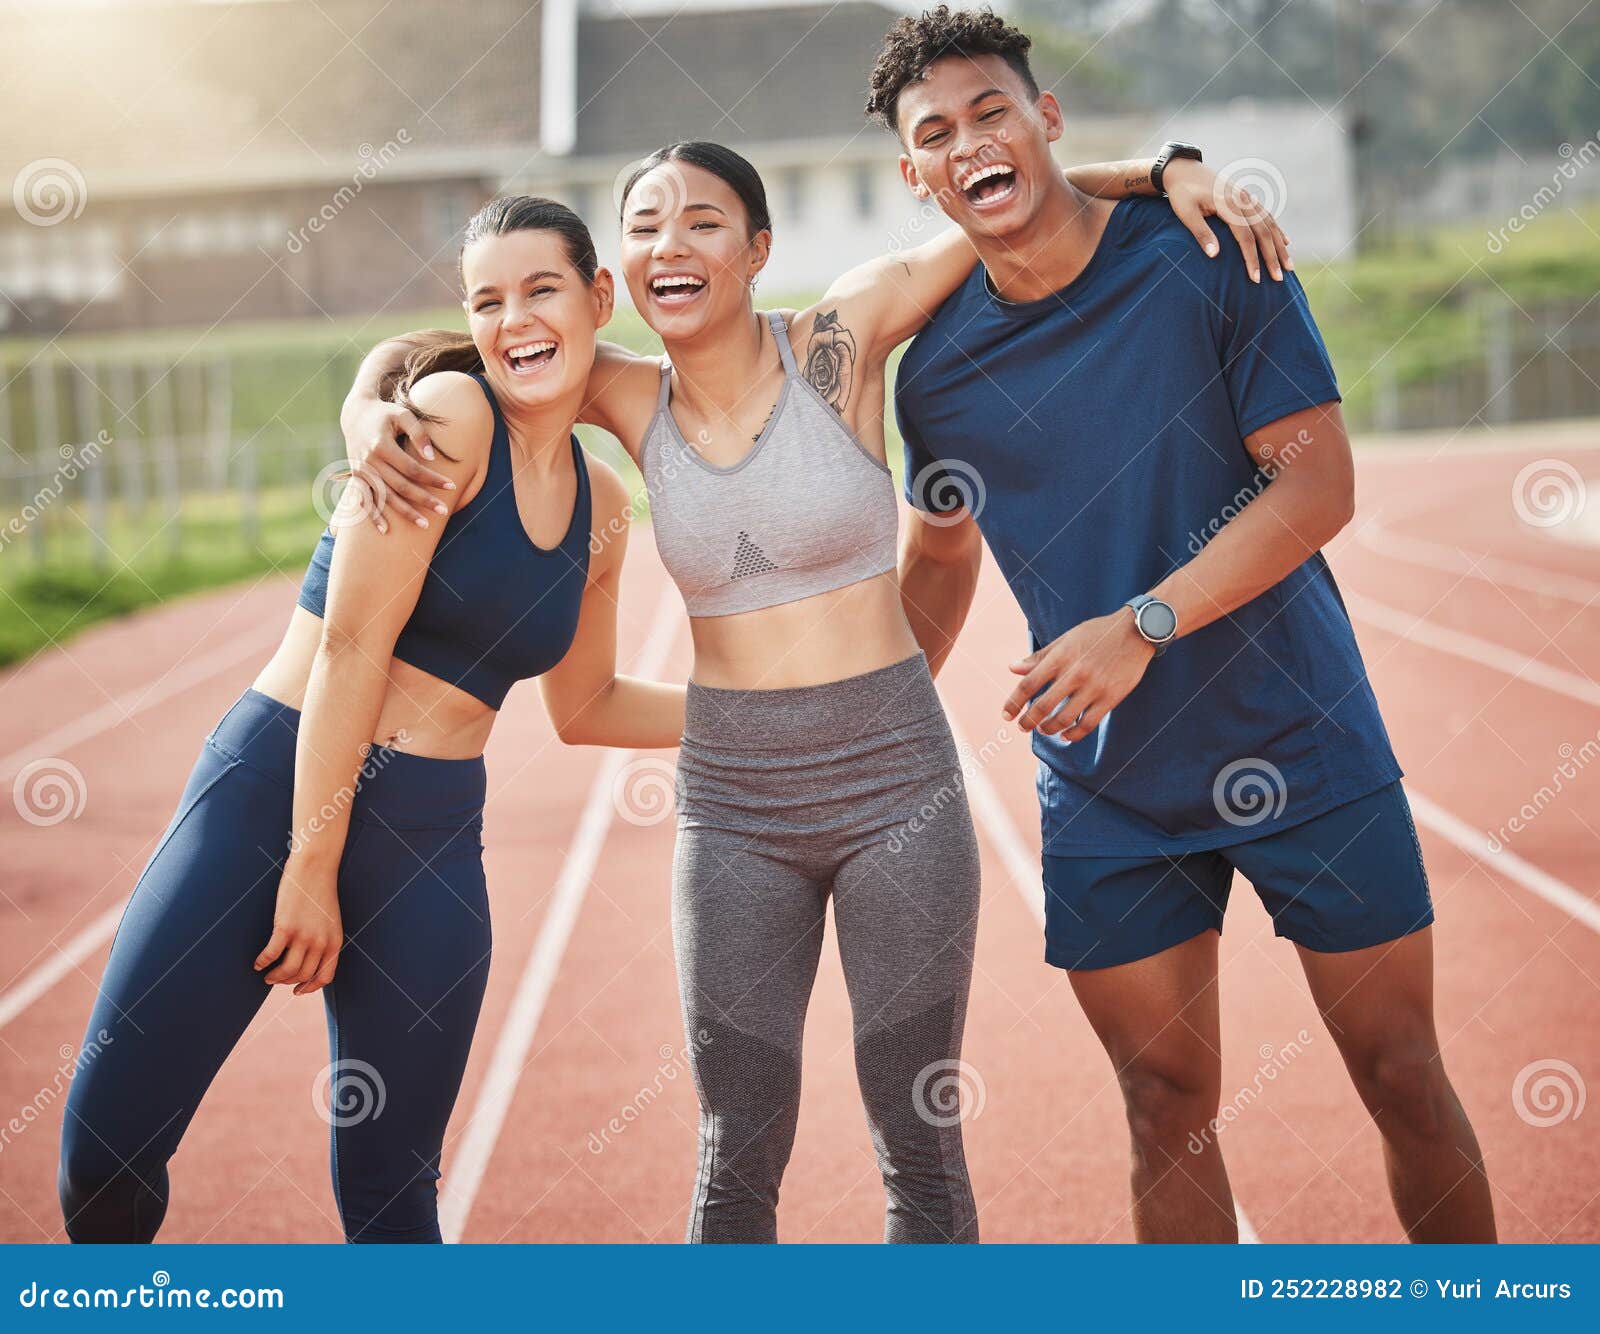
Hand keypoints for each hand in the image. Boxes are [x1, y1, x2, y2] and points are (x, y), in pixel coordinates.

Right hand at [254, 864, 342, 995]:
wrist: (315, 868)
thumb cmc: (320, 892)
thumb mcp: (330, 920)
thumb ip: (323, 939)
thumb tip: (308, 957)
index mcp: (335, 941)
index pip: (325, 976)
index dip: (310, 987)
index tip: (297, 990)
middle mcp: (321, 942)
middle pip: (302, 975)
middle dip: (287, 981)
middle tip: (275, 979)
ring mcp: (304, 936)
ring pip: (287, 970)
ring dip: (275, 977)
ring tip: (266, 975)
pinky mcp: (285, 928)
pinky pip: (271, 954)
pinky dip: (262, 962)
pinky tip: (258, 963)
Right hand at [342, 396, 453, 534]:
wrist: (355, 415)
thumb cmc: (385, 414)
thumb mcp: (403, 415)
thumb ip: (419, 433)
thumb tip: (432, 458)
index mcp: (381, 445)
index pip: (411, 468)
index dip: (432, 478)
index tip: (452, 486)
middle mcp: (369, 460)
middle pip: (400, 486)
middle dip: (423, 500)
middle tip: (444, 511)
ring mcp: (361, 471)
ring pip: (385, 497)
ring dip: (404, 513)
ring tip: (425, 525)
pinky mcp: (356, 477)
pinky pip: (364, 500)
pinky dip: (373, 516)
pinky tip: (385, 531)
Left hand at [1003, 610, 1155, 740]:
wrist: (1137, 631)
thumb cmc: (1097, 633)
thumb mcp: (1066, 639)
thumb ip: (1040, 657)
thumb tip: (1013, 668)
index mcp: (1061, 656)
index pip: (1029, 684)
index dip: (1013, 702)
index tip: (1006, 715)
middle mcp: (1075, 673)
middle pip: (1043, 705)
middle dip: (1028, 721)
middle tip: (1022, 727)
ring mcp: (1094, 687)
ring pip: (1064, 718)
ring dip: (1048, 728)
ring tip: (1043, 729)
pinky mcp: (1111, 697)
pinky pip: (1088, 723)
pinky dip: (1073, 734)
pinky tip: (1065, 735)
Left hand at [1162, 157, 1290, 282]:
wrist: (1183, 170)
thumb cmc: (1181, 194)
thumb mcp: (1186, 213)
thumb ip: (1201, 232)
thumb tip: (1214, 255)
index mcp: (1228, 204)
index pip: (1245, 236)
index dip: (1252, 258)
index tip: (1256, 279)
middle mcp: (1243, 200)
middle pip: (1263, 231)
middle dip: (1272, 256)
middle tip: (1279, 279)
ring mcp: (1247, 198)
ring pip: (1269, 224)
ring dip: (1280, 245)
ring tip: (1288, 266)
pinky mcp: (1246, 198)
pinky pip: (1266, 215)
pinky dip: (1276, 230)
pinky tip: (1285, 241)